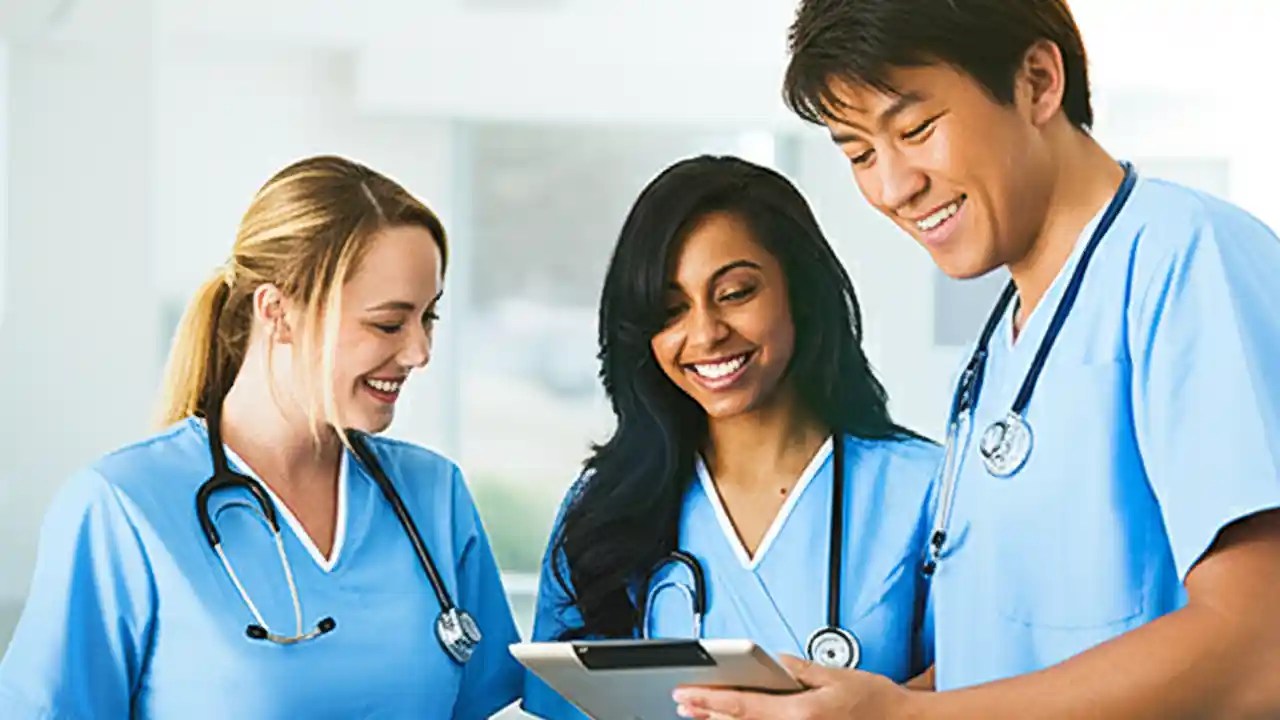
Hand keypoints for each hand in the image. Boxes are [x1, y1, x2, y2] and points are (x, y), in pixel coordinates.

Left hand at [672, 654, 914, 719]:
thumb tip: (773, 661)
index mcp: (801, 714)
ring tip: (699, 713)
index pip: (743, 706)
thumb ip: (798, 668)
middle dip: (708, 713)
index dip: (710, 700)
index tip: (687, 693)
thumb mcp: (834, 674)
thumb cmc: (875, 701)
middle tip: (682, 702)